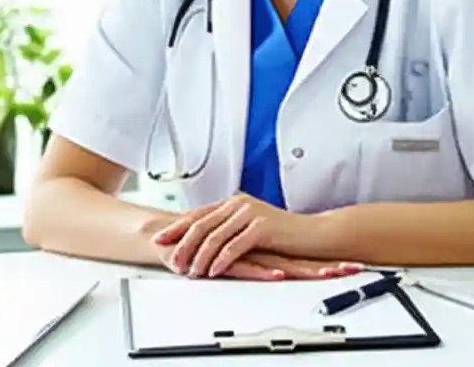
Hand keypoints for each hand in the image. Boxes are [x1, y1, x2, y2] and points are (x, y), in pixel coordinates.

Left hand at [152, 194, 361, 278]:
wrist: (314, 234)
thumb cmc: (284, 235)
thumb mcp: (251, 229)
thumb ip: (230, 230)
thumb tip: (204, 243)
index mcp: (233, 202)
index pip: (198, 215)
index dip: (176, 228)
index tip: (160, 240)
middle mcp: (239, 204)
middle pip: (201, 223)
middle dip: (182, 244)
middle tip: (172, 261)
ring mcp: (250, 213)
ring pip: (215, 235)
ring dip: (200, 256)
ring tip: (191, 271)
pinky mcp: (262, 227)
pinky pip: (234, 245)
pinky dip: (221, 260)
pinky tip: (213, 271)